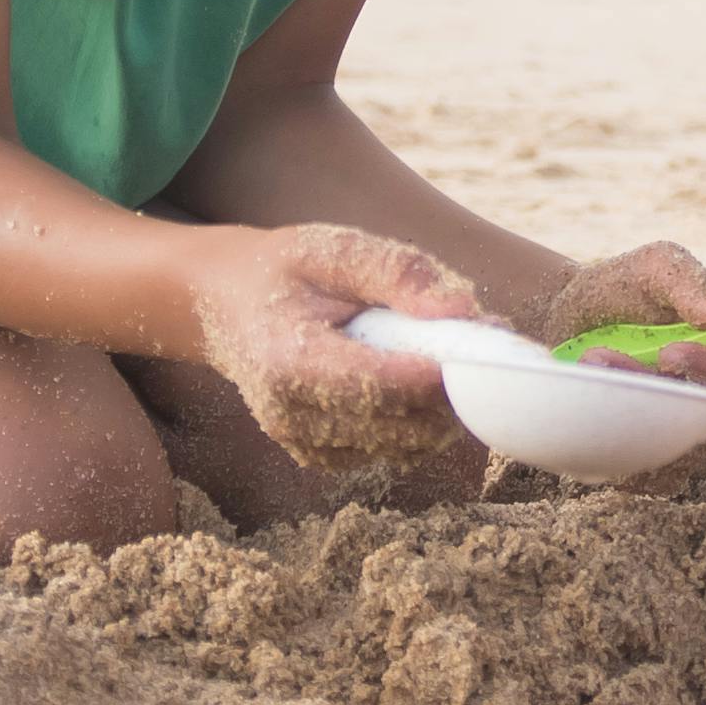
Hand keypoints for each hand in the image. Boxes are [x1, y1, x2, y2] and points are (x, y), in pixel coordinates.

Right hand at [186, 225, 488, 465]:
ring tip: (442, 357)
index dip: (437, 374)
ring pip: (405, 445)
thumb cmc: (285, 271)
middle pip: (400, 423)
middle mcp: (291, 415)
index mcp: (288, 361)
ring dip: (439, 409)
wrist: (225, 306)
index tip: (480, 346)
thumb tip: (462, 308)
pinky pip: (392, 452)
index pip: (379, 385)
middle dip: (449, 390)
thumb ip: (398, 272)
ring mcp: (303, 443)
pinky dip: (416, 423)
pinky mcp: (319, 456)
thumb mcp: (334, 248)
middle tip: (475, 344)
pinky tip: (411, 382)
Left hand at [550, 241, 705, 441]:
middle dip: (653, 390)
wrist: (565, 316)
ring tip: (588, 363)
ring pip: (671, 448)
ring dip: (622, 409)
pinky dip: (608, 440)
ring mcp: (684, 434)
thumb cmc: (623, 288)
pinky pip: (642, 473)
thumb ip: (690, 283)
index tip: (671, 351)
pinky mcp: (648, 456)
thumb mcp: (655, 268)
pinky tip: (585, 401)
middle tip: (605, 354)